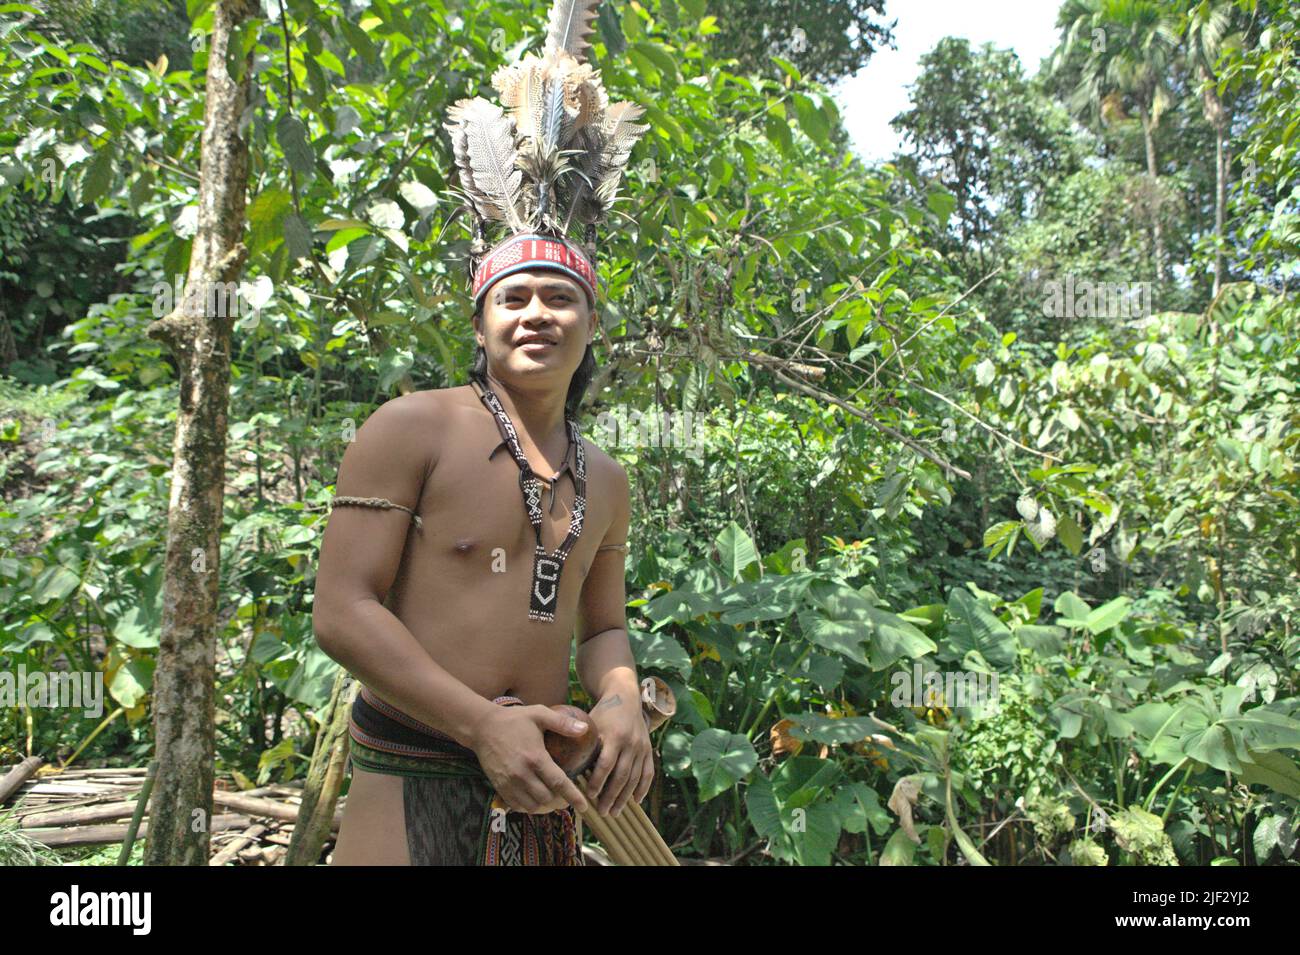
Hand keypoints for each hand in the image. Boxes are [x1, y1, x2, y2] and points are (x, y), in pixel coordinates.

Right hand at [469, 705, 590, 814]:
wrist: (482, 727)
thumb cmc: (513, 719)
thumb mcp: (539, 714)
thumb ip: (562, 723)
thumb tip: (584, 729)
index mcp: (535, 757)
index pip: (559, 783)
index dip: (573, 796)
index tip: (584, 806)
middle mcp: (521, 774)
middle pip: (547, 799)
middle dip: (559, 800)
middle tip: (566, 796)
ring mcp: (509, 782)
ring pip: (532, 806)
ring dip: (544, 805)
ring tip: (551, 797)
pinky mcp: (499, 787)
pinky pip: (517, 806)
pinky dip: (528, 806)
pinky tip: (534, 797)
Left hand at [584, 692, 653, 816]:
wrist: (624, 696)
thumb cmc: (602, 713)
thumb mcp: (591, 724)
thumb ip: (584, 745)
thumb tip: (567, 768)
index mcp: (614, 735)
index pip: (606, 763)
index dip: (598, 781)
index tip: (589, 795)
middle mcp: (631, 743)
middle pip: (622, 775)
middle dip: (611, 796)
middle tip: (602, 812)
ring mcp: (641, 747)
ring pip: (635, 778)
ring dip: (625, 797)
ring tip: (615, 812)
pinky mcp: (648, 750)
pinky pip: (648, 773)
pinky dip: (643, 789)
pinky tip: (635, 801)